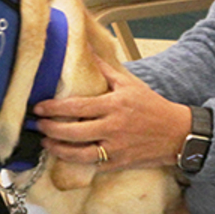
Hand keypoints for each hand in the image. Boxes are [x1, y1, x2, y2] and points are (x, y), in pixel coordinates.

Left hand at [32, 56, 191, 168]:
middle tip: (37, 126)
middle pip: (73, 132)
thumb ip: (106, 70)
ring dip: (58, 149)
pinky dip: (77, 161)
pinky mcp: (119, 163)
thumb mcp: (131, 84)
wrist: (178, 134)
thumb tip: (88, 49)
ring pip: (79, 153)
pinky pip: (92, 165)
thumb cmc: (153, 107)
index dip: (54, 108)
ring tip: (46, 142)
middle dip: (50, 129)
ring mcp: (115, 148)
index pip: (76, 107)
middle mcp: (113, 128)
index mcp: (114, 105)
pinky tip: (66, 154)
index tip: (38, 108)